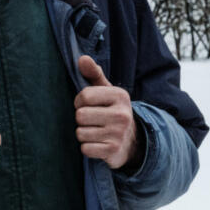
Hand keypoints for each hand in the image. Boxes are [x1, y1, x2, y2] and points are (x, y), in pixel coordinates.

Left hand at [74, 56, 136, 170]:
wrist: (130, 141)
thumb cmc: (111, 111)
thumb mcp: (106, 91)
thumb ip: (93, 73)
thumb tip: (82, 58)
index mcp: (120, 96)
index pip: (84, 96)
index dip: (79, 101)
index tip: (86, 105)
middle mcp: (122, 114)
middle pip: (80, 115)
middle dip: (81, 119)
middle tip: (92, 120)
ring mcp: (118, 134)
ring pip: (81, 133)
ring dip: (84, 134)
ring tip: (95, 132)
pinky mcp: (113, 151)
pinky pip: (85, 148)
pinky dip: (87, 147)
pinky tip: (97, 144)